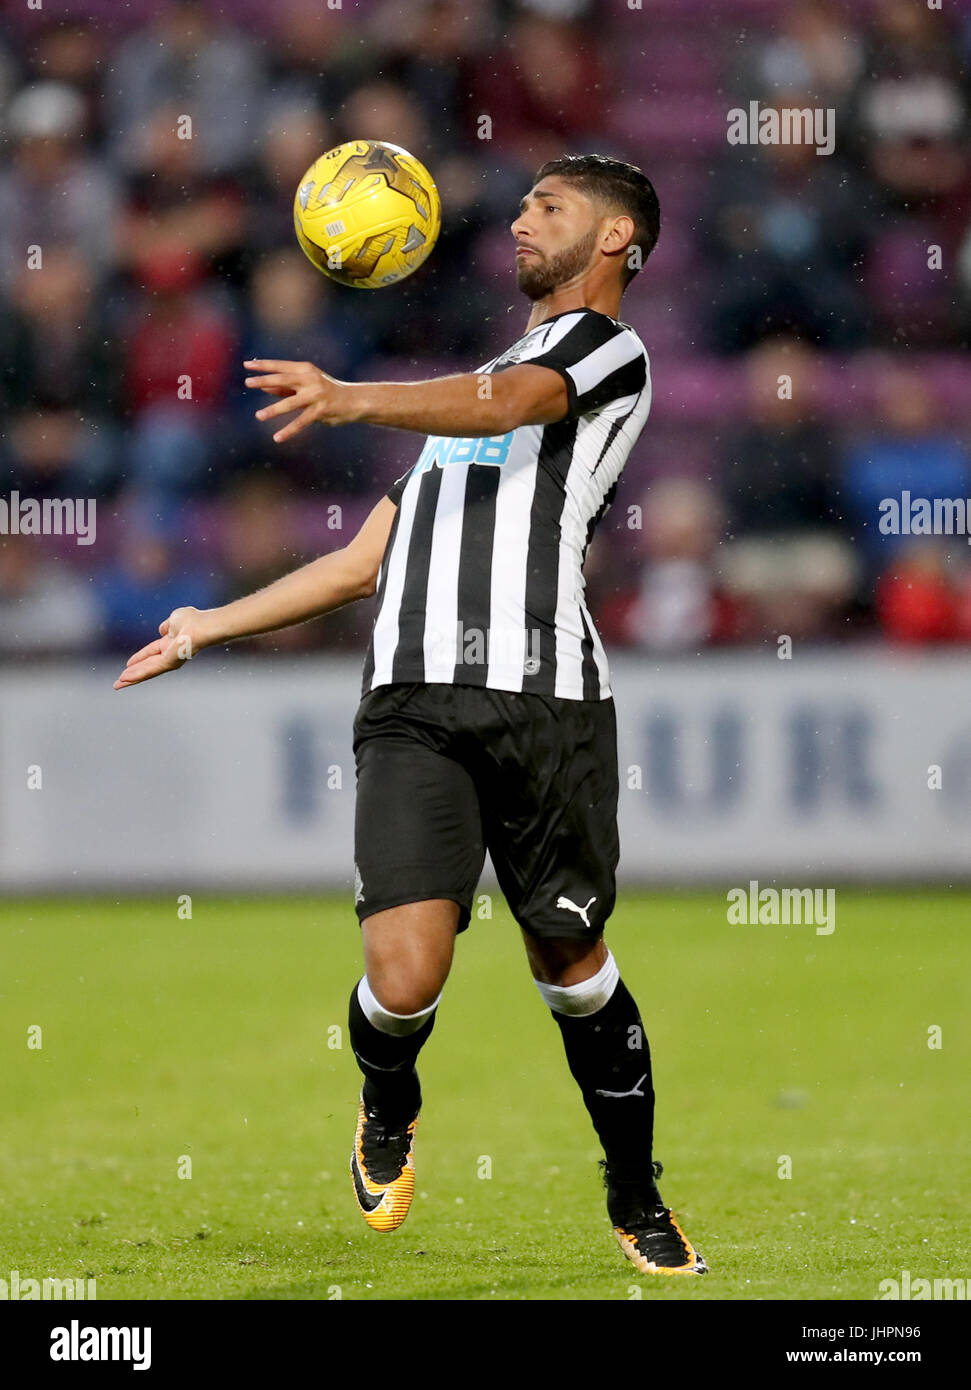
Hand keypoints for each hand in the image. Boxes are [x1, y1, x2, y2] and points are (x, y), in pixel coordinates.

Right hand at [113, 606, 214, 689]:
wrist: (202, 625)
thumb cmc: (193, 620)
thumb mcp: (174, 619)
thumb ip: (167, 626)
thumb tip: (162, 629)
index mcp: (170, 644)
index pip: (150, 653)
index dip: (139, 658)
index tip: (127, 664)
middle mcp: (169, 655)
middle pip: (147, 666)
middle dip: (132, 674)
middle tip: (119, 683)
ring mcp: (169, 660)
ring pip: (147, 671)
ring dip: (132, 678)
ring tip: (118, 684)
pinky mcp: (168, 663)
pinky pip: (149, 670)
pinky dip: (137, 675)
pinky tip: (126, 679)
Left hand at [243, 359, 358, 440]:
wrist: (354, 401)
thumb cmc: (326, 392)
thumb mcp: (306, 386)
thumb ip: (286, 387)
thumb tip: (264, 387)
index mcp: (305, 370)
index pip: (281, 366)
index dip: (264, 365)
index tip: (247, 365)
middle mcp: (310, 379)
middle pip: (283, 379)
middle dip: (264, 380)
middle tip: (247, 382)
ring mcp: (316, 395)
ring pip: (290, 403)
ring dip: (273, 410)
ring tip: (258, 416)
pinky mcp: (321, 411)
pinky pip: (301, 422)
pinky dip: (289, 430)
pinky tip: (277, 438)